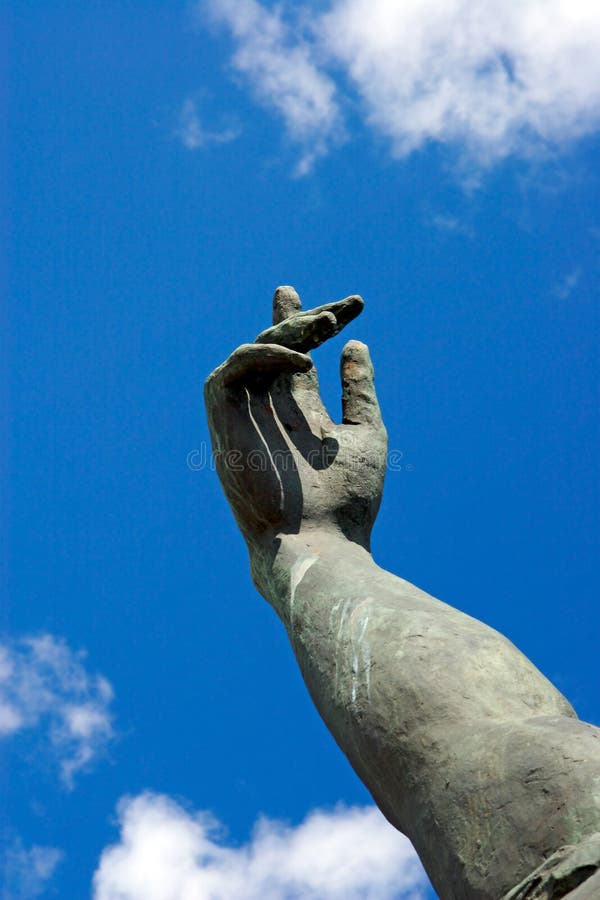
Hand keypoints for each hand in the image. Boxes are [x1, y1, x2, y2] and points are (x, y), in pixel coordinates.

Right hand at [204, 287, 386, 566]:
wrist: (319, 541)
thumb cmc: (346, 500)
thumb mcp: (364, 434)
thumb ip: (358, 390)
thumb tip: (356, 344)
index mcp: (300, 417)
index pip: (300, 359)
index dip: (318, 326)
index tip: (355, 305)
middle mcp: (269, 413)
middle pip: (274, 348)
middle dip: (300, 319)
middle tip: (336, 309)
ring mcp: (245, 417)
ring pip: (253, 353)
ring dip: (288, 333)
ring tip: (325, 327)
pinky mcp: (223, 422)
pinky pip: (230, 372)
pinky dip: (263, 356)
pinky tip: (303, 360)